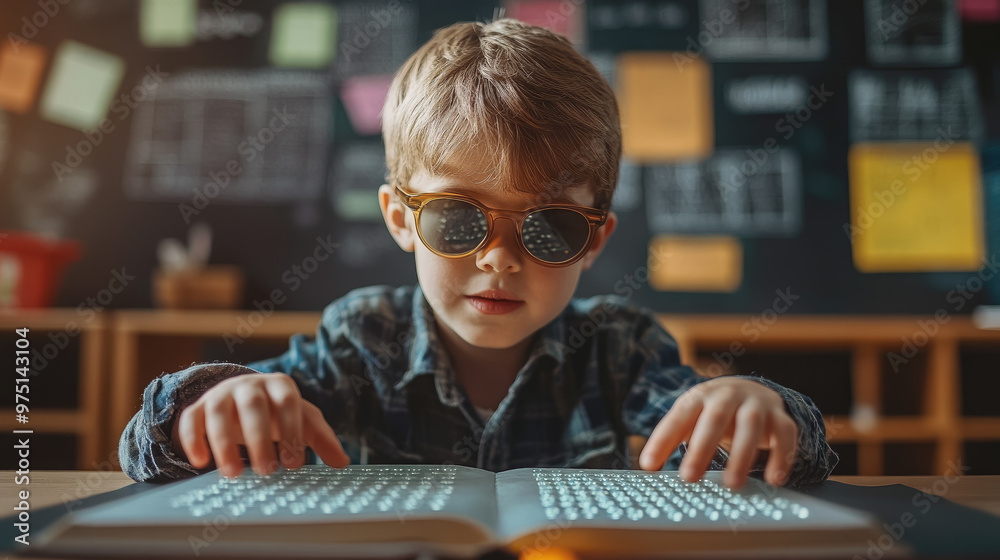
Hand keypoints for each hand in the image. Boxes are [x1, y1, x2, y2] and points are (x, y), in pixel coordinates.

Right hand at [171, 373, 349, 477]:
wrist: (243, 398)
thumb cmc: (278, 413)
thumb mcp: (301, 421)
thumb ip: (321, 438)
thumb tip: (343, 462)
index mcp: (280, 386)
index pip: (288, 401)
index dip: (291, 430)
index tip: (294, 463)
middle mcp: (250, 385)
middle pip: (253, 405)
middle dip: (260, 438)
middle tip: (267, 471)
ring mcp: (221, 394)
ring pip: (219, 412)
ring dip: (224, 443)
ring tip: (234, 475)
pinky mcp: (198, 407)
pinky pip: (191, 419)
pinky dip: (193, 439)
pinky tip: (201, 462)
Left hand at [638, 377, 798, 488]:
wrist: (752, 390)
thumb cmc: (712, 412)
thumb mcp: (690, 418)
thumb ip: (670, 438)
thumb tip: (648, 465)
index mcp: (700, 396)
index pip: (679, 416)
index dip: (663, 439)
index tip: (648, 465)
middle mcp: (728, 396)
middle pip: (715, 418)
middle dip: (701, 448)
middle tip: (688, 478)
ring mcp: (756, 405)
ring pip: (751, 425)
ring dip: (742, 456)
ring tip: (732, 485)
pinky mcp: (780, 417)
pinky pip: (785, 434)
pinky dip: (782, 456)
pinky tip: (774, 480)